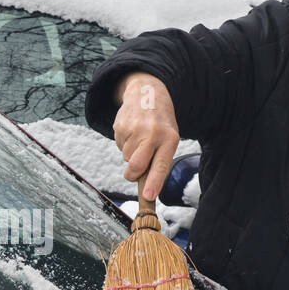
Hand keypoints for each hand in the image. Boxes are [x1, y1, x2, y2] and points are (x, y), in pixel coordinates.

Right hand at [113, 72, 179, 201]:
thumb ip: (159, 160)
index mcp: (169, 138)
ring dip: (130, 154)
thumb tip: (147, 186)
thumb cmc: (161, 124)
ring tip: (139, 138)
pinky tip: (132, 132)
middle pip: (136, 165)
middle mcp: (152, 133)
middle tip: (133, 172)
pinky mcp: (120, 126)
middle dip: (132, 174)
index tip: (148, 196)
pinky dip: (124, 143)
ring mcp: (135, 129)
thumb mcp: (168, 138)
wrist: (147, 93)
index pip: (160, 165)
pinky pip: (119, 146)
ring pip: (126, 157)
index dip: (153, 183)